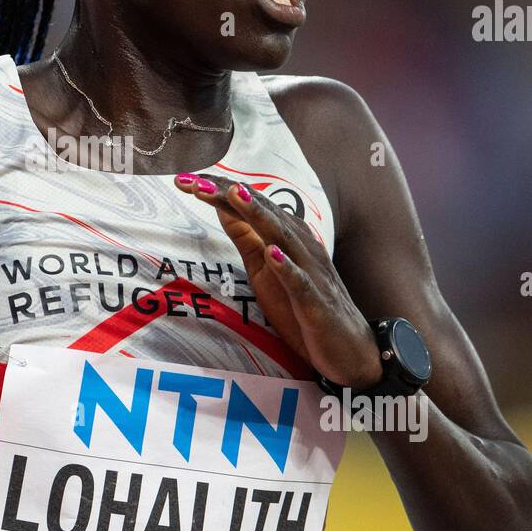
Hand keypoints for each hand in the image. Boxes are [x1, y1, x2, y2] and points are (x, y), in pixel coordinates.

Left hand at [174, 172, 383, 389]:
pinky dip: (286, 267)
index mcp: (286, 237)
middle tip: (196, 182)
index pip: (250, 206)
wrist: (348, 349)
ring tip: (234, 195)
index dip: (218, 192)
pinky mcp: (316, 303)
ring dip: (258, 216)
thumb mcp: (264, 269)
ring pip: (283, 237)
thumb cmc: (302, 307)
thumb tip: (221, 206)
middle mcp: (300, 247)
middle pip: (263, 213)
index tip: (184, 181)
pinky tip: (271, 252)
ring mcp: (310, 273)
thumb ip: (246, 238)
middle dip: (230, 195)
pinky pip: (300, 282)